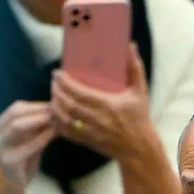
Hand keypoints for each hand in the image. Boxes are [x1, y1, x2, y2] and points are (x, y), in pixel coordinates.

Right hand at [0, 101, 56, 184]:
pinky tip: (53, 134)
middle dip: (39, 110)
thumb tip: (56, 113)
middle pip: (15, 112)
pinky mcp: (6, 161)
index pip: (16, 108)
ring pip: (17, 125)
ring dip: (39, 120)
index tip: (56, 105)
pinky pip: (26, 145)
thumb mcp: (28, 145)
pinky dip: (41, 137)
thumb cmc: (20, 169)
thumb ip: (37, 130)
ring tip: (56, 120)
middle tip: (58, 111)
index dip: (37, 105)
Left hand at [49, 42, 156, 161]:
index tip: (58, 73)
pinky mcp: (86, 141)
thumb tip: (130, 46)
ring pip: (64, 119)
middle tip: (54, 81)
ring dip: (55, 106)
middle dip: (57, 92)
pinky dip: (57, 122)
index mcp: (108, 105)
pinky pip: (66, 132)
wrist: (138, 147)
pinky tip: (54, 113)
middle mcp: (97, 119)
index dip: (65, 83)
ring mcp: (90, 132)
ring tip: (53, 95)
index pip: (80, 93)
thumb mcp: (140, 92)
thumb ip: (135, 68)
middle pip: (69, 105)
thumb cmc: (139, 117)